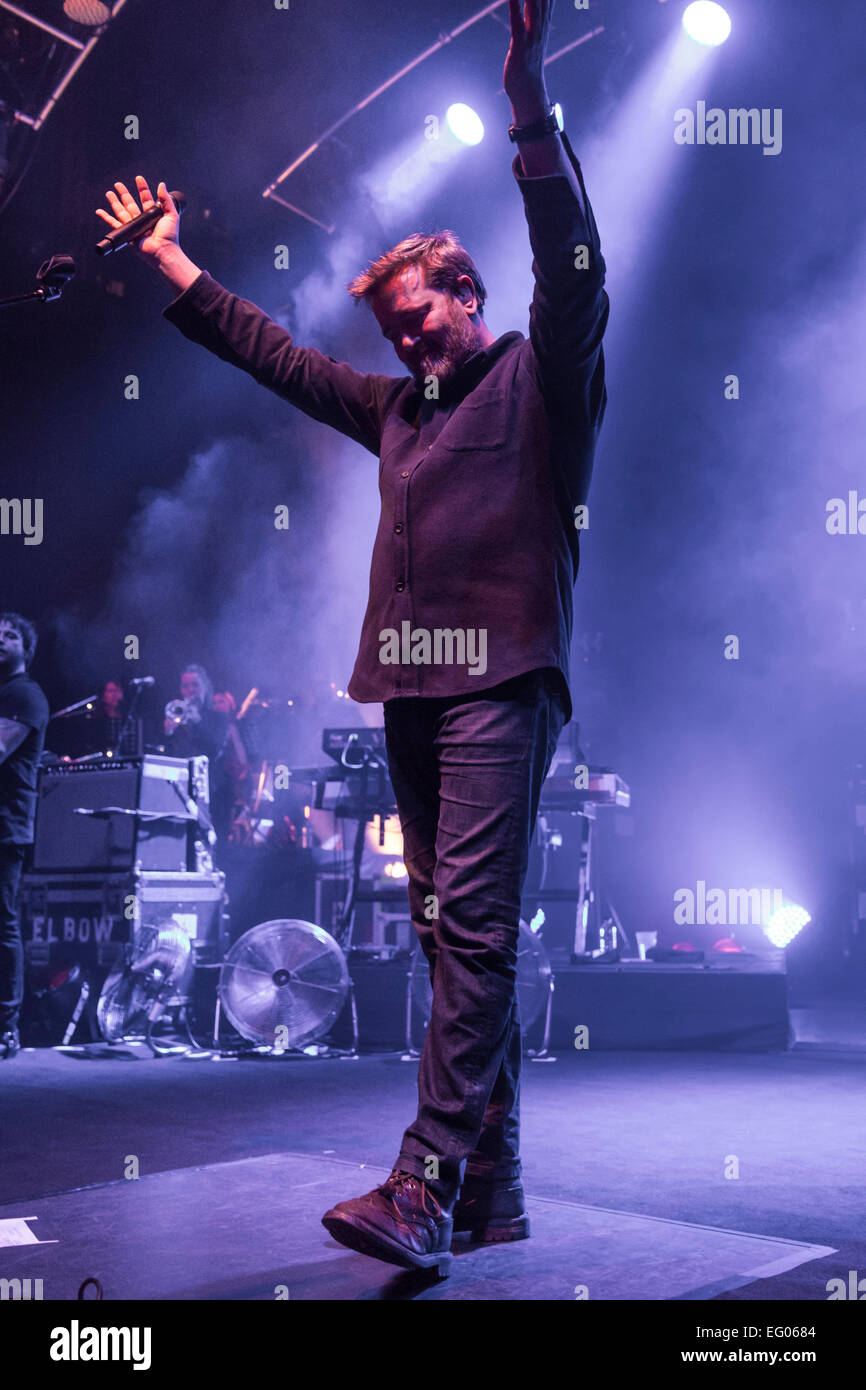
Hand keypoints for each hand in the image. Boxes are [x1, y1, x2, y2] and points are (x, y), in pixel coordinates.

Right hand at [94, 176, 179, 262]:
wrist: (163, 250)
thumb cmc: (170, 236)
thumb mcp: (171, 214)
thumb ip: (166, 199)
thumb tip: (162, 185)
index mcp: (153, 215)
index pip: (145, 198)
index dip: (142, 188)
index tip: (138, 179)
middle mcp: (143, 220)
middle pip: (131, 203)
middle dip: (124, 193)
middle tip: (118, 184)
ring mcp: (135, 227)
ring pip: (121, 211)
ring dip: (114, 202)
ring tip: (109, 193)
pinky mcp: (128, 233)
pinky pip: (115, 224)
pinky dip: (106, 218)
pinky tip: (100, 212)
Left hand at [504, 0, 553, 117]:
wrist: (527, 91)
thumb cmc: (526, 62)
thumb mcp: (531, 34)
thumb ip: (533, 15)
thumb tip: (532, 2)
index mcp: (543, 23)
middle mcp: (540, 27)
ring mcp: (531, 38)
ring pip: (533, 7)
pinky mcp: (520, 48)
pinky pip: (517, 25)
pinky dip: (515, 9)